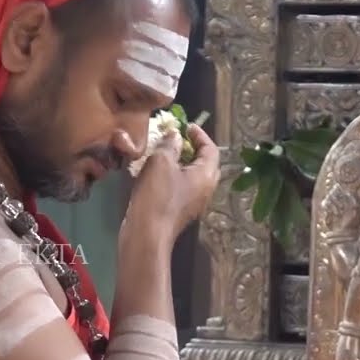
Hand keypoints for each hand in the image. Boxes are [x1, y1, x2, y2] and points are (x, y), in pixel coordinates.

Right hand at [125, 123, 220, 244]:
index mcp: (206, 175)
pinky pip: (182, 187)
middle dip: (192, 148)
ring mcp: (194, 202)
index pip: (211, 149)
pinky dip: (173, 175)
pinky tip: (156, 173)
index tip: (186, 125)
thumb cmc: (157, 195)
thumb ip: (170, 144)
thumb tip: (175, 136)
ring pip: (192, 176)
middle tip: (176, 139)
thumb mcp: (161, 162)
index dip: (200, 134)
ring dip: (180, 162)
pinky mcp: (180, 211)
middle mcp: (205, 189)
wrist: (147, 234)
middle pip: (204, 163)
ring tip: (164, 153)